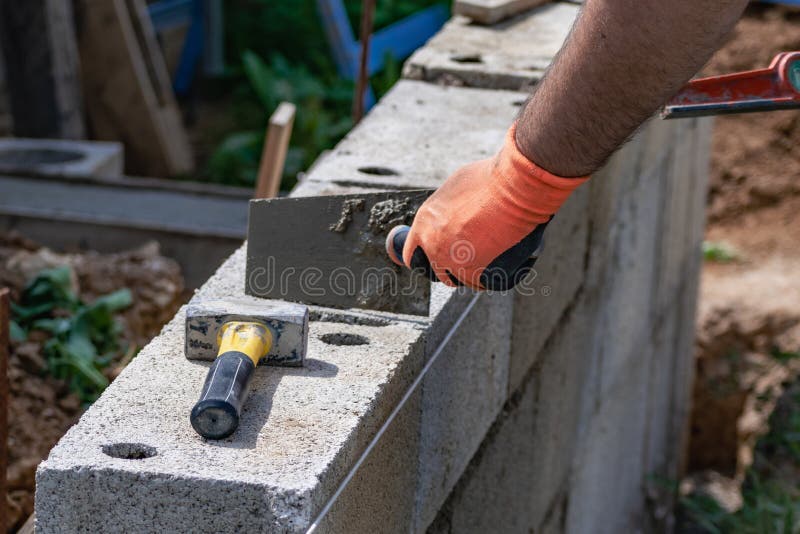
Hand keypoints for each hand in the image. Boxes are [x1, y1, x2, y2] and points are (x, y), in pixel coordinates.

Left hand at [387, 124, 587, 289]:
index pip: (411, 252)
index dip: (425, 255)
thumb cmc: (489, 180)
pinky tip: (489, 276)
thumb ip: (445, 206)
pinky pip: (475, 284)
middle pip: (436, 270)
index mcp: (424, 222)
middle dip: (448, 268)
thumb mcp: (455, 186)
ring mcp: (452, 259)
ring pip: (456, 279)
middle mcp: (433, 244)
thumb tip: (448, 214)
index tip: (437, 256)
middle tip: (465, 261)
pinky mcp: (474, 270)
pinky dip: (483, 282)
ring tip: (481, 266)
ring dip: (466, 276)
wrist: (514, 187)